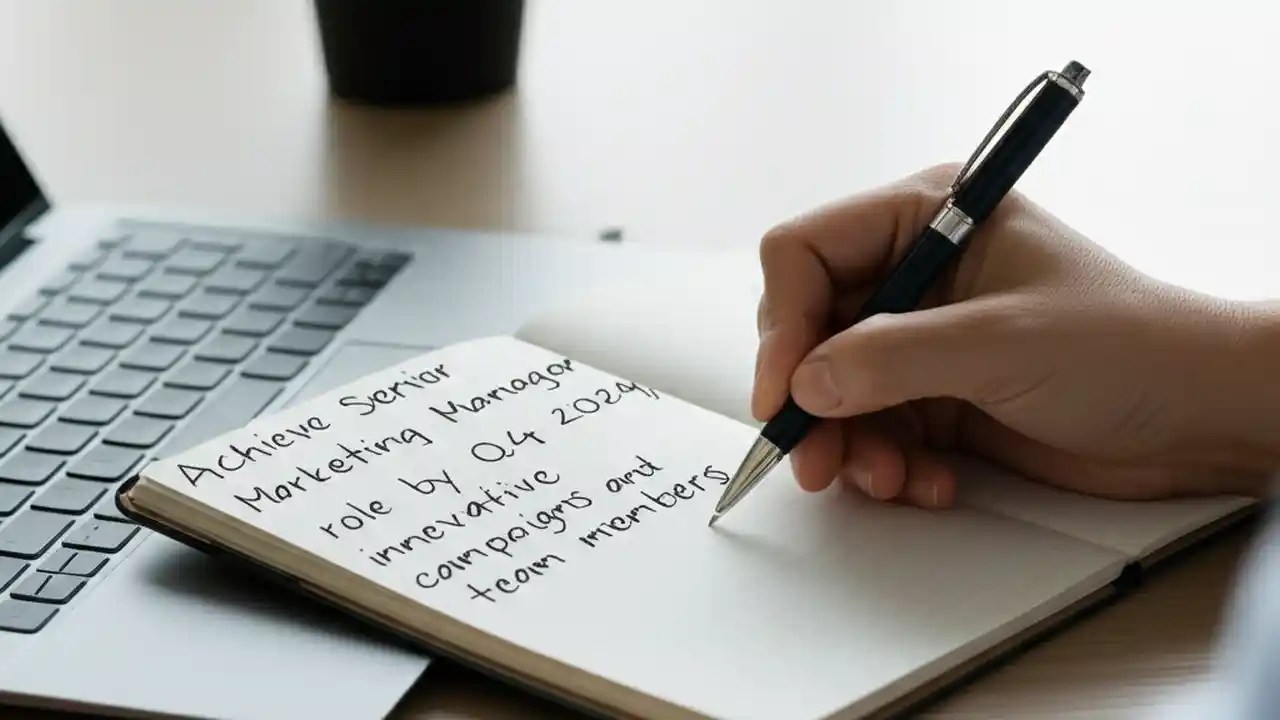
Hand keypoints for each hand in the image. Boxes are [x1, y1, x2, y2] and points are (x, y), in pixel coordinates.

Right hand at [753, 164, 1279, 507]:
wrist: (1200, 418)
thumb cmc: (1127, 347)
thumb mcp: (1001, 342)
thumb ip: (892, 359)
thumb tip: (804, 384)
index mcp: (927, 217)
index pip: (806, 254)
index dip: (784, 323)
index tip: (783, 394)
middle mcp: (914, 273)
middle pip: (809, 330)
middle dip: (812, 399)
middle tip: (817, 458)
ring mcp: (923, 339)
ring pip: (833, 390)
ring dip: (850, 443)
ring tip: (886, 479)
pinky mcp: (936, 396)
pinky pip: (873, 430)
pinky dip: (887, 463)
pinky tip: (929, 482)